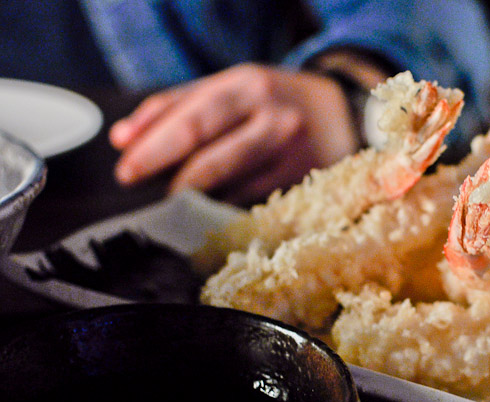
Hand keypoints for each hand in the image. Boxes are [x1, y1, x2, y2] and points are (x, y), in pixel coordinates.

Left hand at [110, 63, 358, 203]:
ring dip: (192, 195)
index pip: (190, 116)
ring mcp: (292, 152)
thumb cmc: (275, 101)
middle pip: (208, 151)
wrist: (345, 113)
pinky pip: (251, 199)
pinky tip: (206, 208)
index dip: (152, 144)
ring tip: (169, 200)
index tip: (125, 167)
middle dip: (165, 173)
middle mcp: (273, 116)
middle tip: (136, 187)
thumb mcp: (234, 89)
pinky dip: (222, 204)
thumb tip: (123, 138)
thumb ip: (179, 106)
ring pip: (229, 182)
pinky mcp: (303, 182)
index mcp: (248, 85)